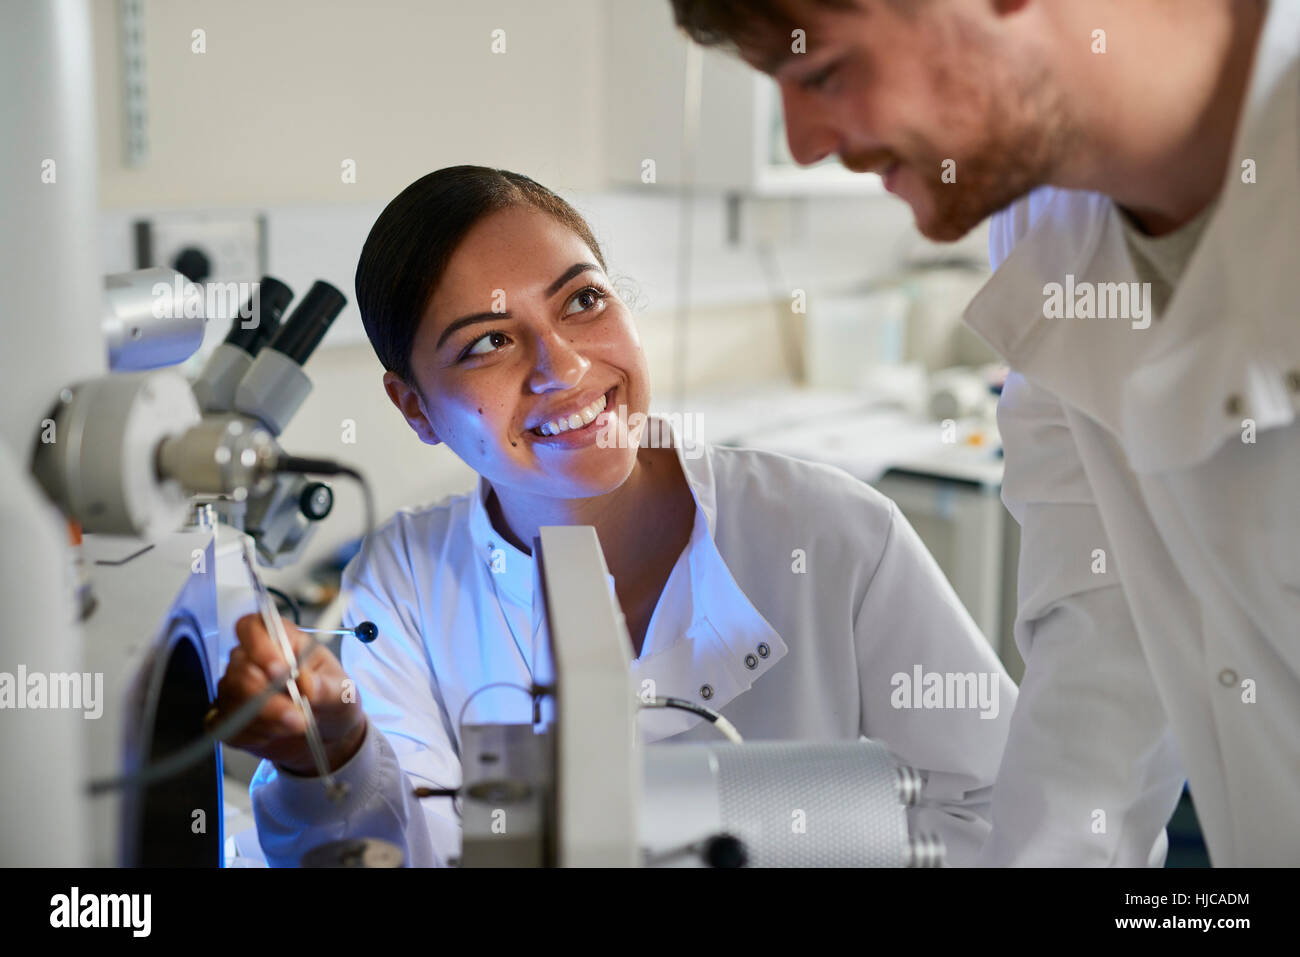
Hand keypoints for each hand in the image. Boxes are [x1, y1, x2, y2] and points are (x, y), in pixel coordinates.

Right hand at [210, 612, 366, 775]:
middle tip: (298, 715)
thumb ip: (327, 687)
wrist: (328, 735)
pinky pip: (229, 726)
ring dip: (268, 718)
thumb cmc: (333, 700)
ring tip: (297, 724)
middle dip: (268, 697)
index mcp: (281, 640)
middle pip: (240, 669)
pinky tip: (277, 733)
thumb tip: (308, 682)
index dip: (260, 647)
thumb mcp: (343, 692)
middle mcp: (252, 659)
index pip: (252, 627)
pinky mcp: (230, 717)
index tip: (280, 670)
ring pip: (234, 699)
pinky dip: (255, 734)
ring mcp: (237, 688)